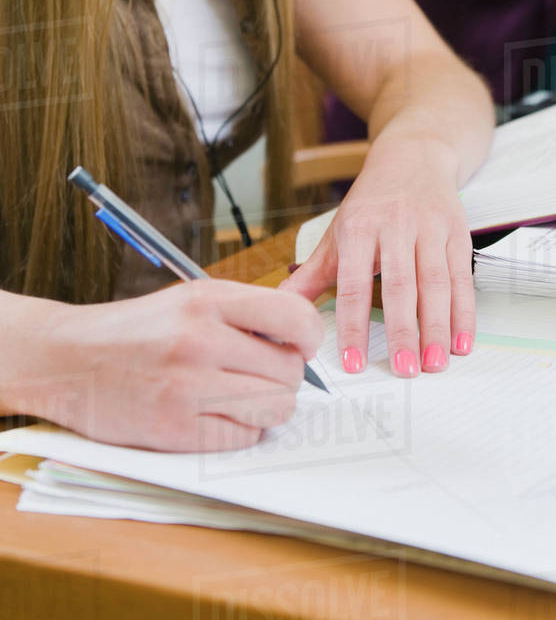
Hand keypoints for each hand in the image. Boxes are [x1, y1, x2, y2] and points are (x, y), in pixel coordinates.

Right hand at [27, 280, 322, 450]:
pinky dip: (240, 432)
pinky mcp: (175, 429)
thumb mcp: (189, 300)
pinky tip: (216, 416)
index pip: (295, 317)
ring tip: (241, 397)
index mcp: (208, 299)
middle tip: (259, 376)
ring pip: (276, 407)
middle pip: (290, 370)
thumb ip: (244, 313)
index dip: (308, 337)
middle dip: (284, 377)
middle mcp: (200, 339)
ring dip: (268, 408)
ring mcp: (187, 386)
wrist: (65, 360)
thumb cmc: (136, 331)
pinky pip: (244, 438)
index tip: (301, 345)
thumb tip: (302, 340)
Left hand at [282, 140, 473, 378]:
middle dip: (404, 331)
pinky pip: (462, 276)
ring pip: (436, 282)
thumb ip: (311, 274)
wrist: (415, 155)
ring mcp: (430, 228)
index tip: (355, 362)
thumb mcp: (338, 232)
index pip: (353, 283)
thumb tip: (277, 307)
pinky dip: (464, 311)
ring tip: (435, 363)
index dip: (353, 325)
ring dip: (438, 327)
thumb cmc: (373, 202)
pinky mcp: (457, 231)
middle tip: (405, 371)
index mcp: (359, 228)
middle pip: (400, 284)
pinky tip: (462, 341)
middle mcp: (396, 226)